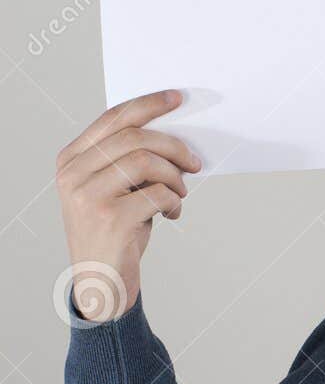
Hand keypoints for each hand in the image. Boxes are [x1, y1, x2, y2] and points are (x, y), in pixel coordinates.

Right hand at [54, 88, 201, 321]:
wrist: (100, 284)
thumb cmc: (114, 233)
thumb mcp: (114, 191)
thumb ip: (128, 162)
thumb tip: (173, 136)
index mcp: (71, 159)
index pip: (113, 118)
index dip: (148, 104)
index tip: (177, 99)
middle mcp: (73, 174)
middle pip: (135, 137)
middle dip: (173, 146)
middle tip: (194, 163)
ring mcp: (88, 196)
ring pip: (147, 161)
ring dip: (175, 177)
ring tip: (180, 193)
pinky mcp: (110, 219)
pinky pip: (157, 194)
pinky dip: (175, 201)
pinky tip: (172, 214)